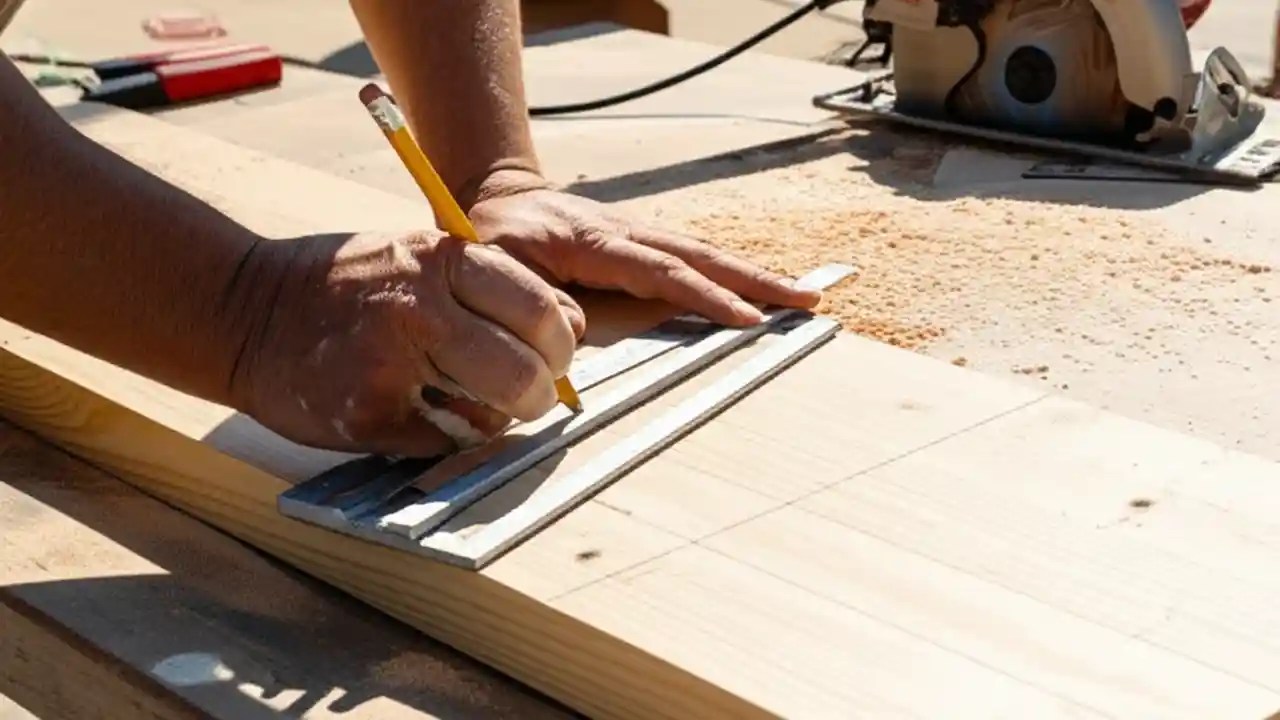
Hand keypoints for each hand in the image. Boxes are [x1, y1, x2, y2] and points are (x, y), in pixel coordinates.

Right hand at [229, 230, 581, 456]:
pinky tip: (422, 412)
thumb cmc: (345, 285)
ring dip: (497, 417)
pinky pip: (444, 442)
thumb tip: (565, 330)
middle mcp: (419, 309)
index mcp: (440, 261)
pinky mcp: (368, 416)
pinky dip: (447, 435)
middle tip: (531, 393)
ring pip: (492, 414)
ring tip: (474, 400)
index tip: (555, 352)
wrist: (244, 311)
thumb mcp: (416, 256)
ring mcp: (391, 367)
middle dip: (542, 391)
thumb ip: (484, 288)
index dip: (561, 341)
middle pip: (527, 370)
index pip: (542, 309)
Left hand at [466, 171, 822, 325]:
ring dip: (752, 275)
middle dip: (756, 280)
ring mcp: (637, 232)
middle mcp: (626, 230)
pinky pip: (691, 256)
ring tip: (799, 297)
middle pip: (701, 255)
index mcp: (593, 240)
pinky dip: (728, 271)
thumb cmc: (492, 239)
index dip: (706, 295)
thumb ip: (536, 301)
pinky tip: (755, 288)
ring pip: (703, 253)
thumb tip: (580, 331)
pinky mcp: (639, 240)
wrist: (497, 194)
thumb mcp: (497, 268)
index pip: (662, 270)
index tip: (747, 318)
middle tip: (806, 301)